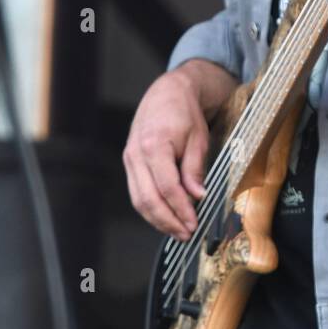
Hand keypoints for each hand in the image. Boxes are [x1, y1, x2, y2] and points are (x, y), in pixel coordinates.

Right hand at [123, 66, 215, 240]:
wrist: (166, 94)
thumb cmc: (185, 114)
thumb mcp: (198, 139)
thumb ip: (195, 169)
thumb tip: (198, 197)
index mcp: (154, 145)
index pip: (167, 187)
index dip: (181, 210)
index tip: (194, 224)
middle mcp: (136, 154)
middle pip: (148, 199)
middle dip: (168, 221)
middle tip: (187, 235)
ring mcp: (129, 159)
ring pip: (138, 200)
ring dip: (158, 220)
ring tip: (178, 232)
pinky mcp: (129, 163)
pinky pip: (137, 192)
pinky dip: (151, 209)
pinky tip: (167, 217)